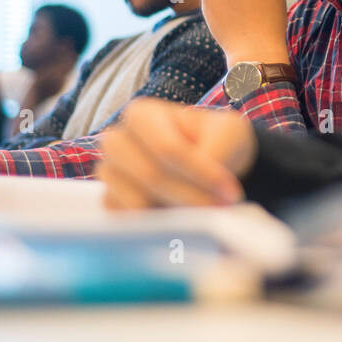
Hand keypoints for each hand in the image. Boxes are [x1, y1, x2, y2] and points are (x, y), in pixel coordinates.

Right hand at [96, 98, 257, 209]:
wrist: (212, 158)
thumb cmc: (216, 138)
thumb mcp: (228, 132)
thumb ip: (216, 153)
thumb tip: (199, 191)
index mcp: (143, 114)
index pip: (167, 148)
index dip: (200, 173)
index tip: (230, 191)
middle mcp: (118, 141)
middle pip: (150, 176)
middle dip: (190, 196)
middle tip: (221, 207)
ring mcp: (111, 172)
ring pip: (137, 201)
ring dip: (176, 214)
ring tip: (205, 214)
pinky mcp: (111, 200)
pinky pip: (126, 220)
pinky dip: (154, 227)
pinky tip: (181, 223)